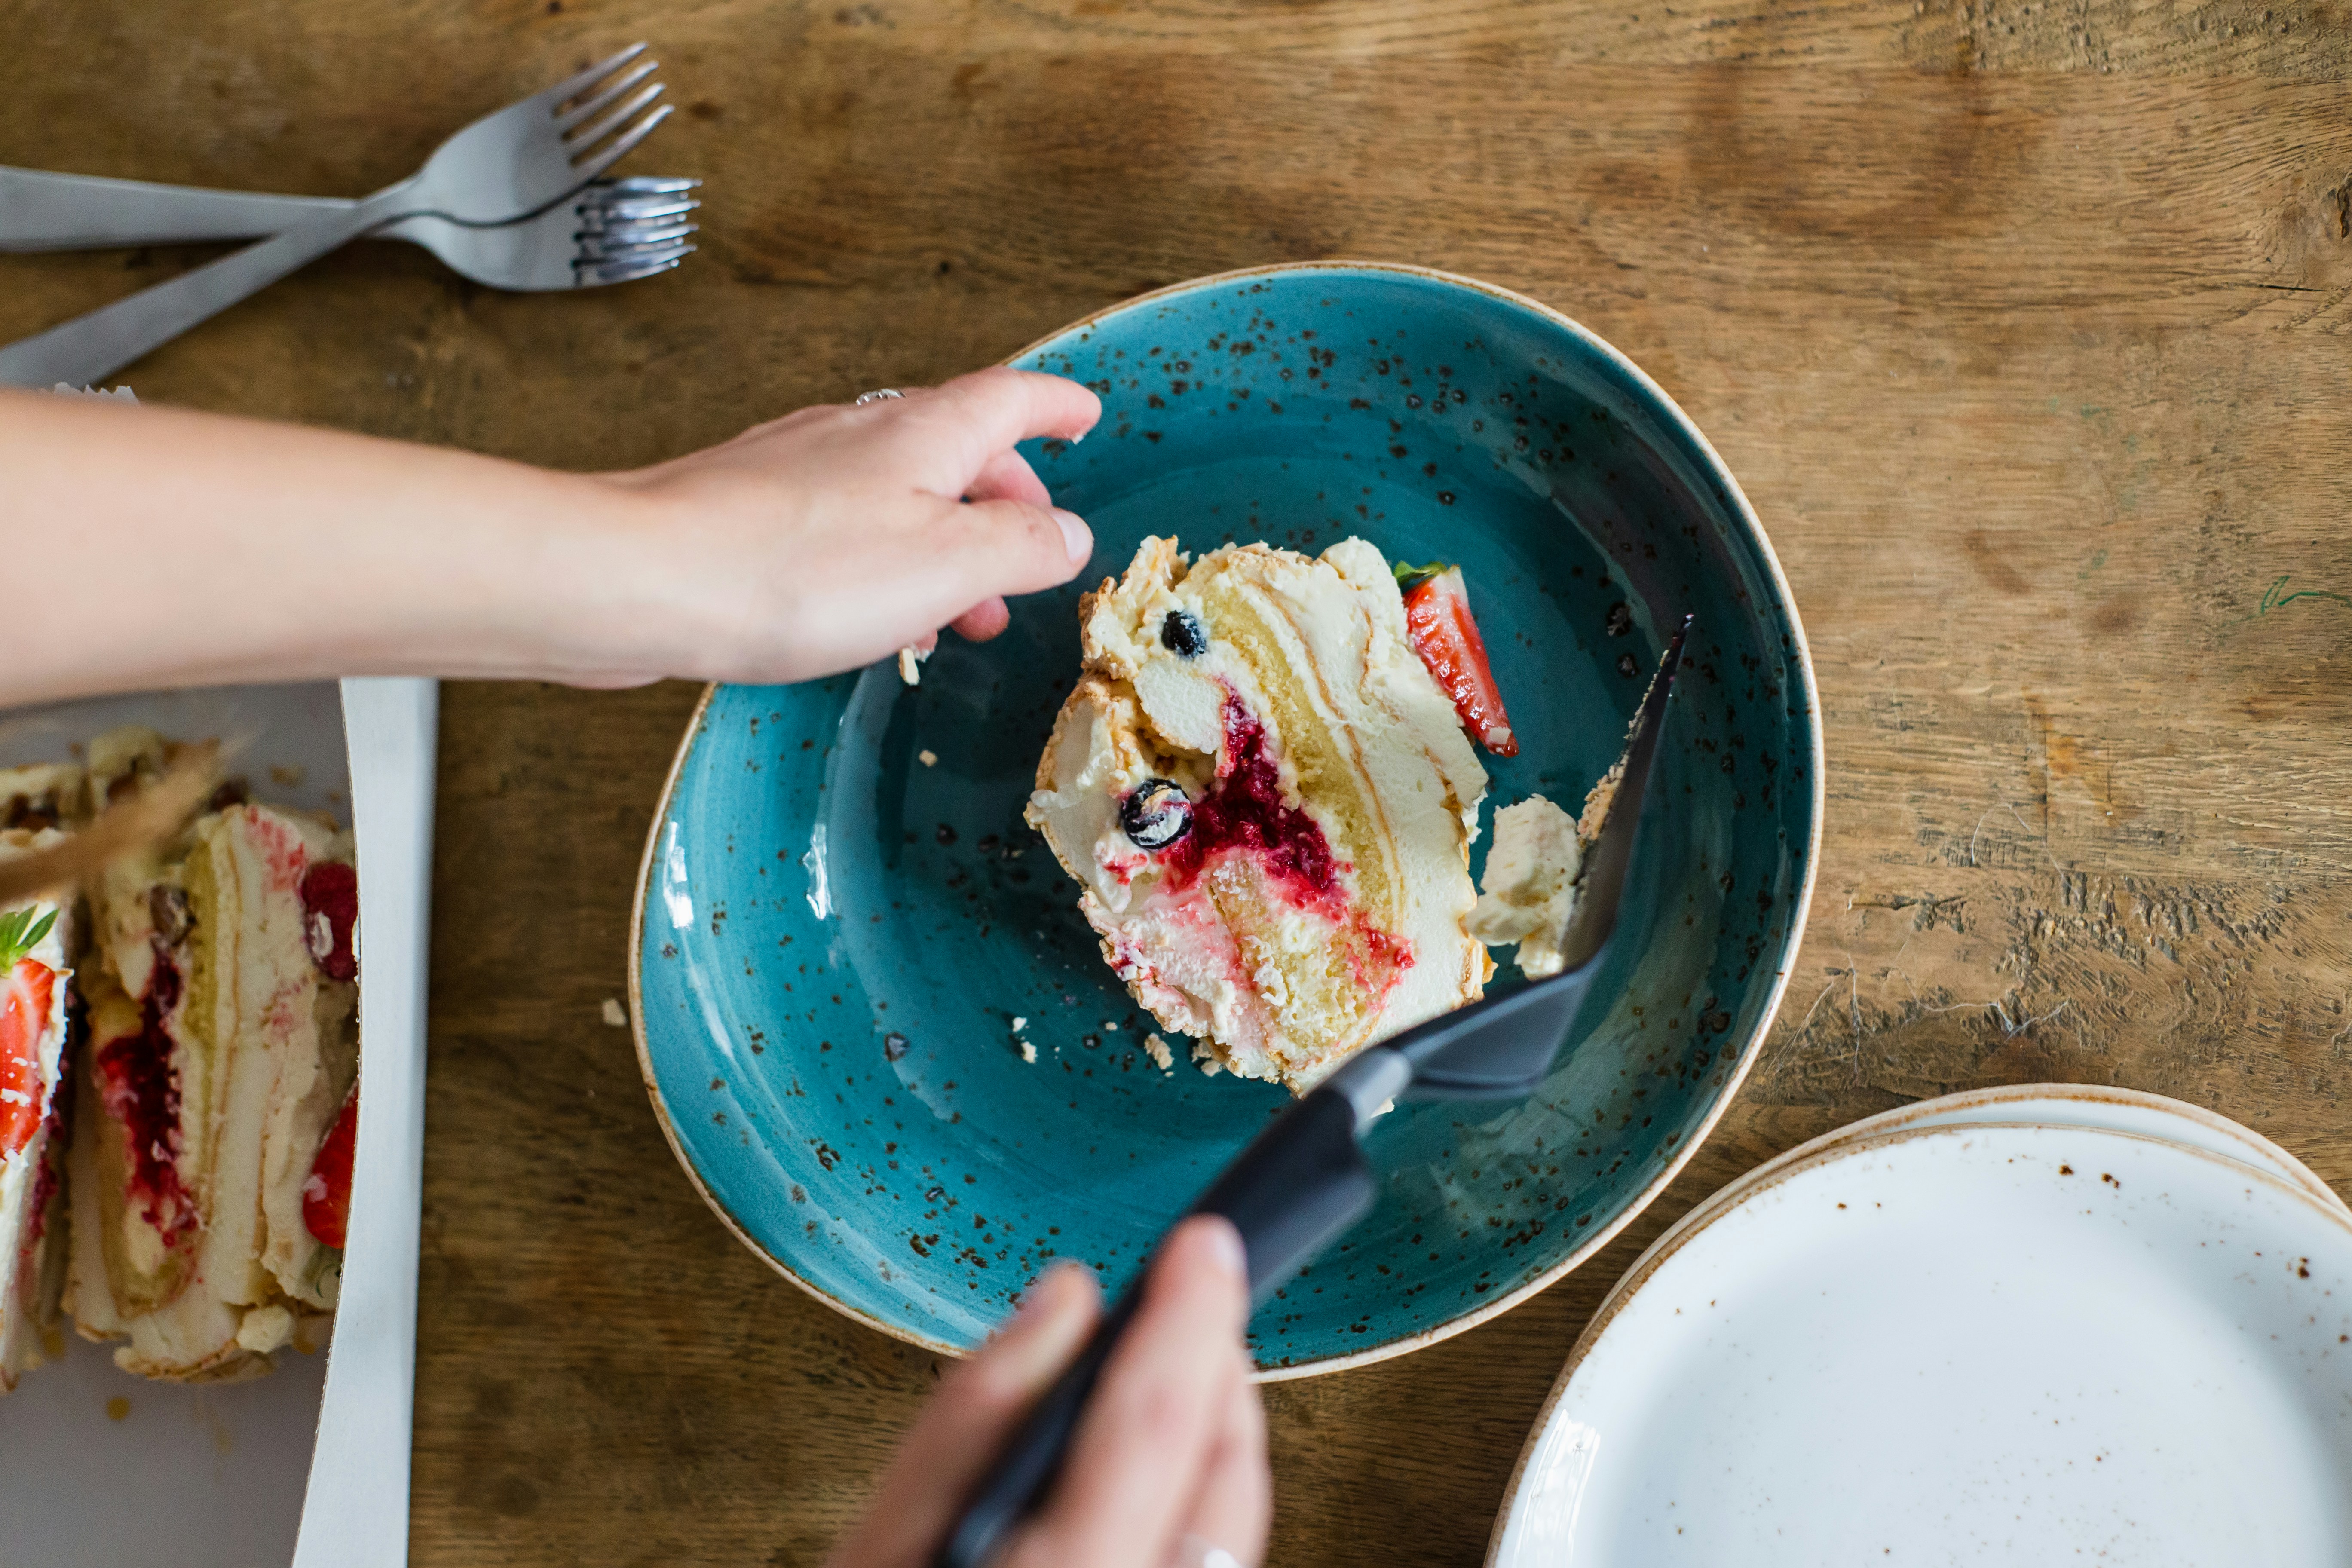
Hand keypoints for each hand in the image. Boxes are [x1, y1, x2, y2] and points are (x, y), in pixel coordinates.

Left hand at [603, 366, 1099, 684]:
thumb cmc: (790, 570)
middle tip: (1030, 553)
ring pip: (896, 492)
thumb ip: (1020, 546)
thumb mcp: (945, 563)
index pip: (1009, 397)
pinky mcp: (747, 512)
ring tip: (961, 612)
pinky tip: (872, 617)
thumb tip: (1070, 535)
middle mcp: (857, 434)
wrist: (637, 580)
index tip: (1084, 415)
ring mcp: (796, 469)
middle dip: (1002, 500)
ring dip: (942, 544)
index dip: (1055, 407)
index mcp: (920, 434)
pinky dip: (881, 562)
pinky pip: (840, 524)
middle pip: (953, 447)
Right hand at [827, 1216, 1269, 1567]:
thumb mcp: (882, 1547)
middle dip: (1220, 1370)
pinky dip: (1200, 1511)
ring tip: (1171, 1374)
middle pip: (1226, 1481)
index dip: (1191, 1315)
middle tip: (1190, 1295)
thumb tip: (1066, 1299)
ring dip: (1219, 1444)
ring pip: (1235, 1534)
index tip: (1208, 1239)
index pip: (1157, 1423)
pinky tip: (1155, 1481)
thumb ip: (973, 1417)